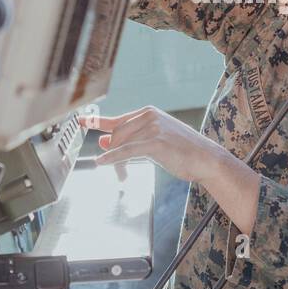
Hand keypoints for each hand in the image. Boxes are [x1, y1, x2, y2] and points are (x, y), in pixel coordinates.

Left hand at [85, 106, 262, 233]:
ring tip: (121, 176)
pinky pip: (126, 151)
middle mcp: (149, 116)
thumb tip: (104, 141)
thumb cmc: (183, 152)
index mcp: (149, 112)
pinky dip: (112, 158)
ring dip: (116, 162)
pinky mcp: (155, 142)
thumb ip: (131, 139)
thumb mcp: (154, 142)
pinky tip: (103, 162)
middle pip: (117, 134)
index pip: (117, 119)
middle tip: (113, 169)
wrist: (206, 159)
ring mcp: (152, 127)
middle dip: (112, 153)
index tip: (81, 121)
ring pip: (121, 144)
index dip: (96, 122)